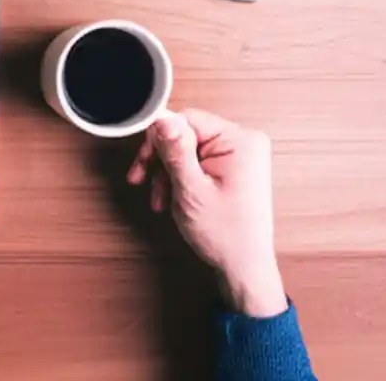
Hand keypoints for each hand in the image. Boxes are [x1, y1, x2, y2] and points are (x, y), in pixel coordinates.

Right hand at [127, 109, 287, 317]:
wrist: (243, 266)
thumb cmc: (225, 234)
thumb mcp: (191, 190)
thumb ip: (175, 152)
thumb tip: (161, 119)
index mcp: (240, 142)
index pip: (186, 120)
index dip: (158, 139)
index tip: (142, 162)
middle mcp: (244, 143)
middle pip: (184, 134)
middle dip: (161, 160)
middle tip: (144, 181)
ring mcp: (239, 155)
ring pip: (185, 149)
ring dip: (166, 172)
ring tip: (161, 198)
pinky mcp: (232, 167)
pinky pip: (196, 160)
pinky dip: (179, 177)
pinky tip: (171, 197)